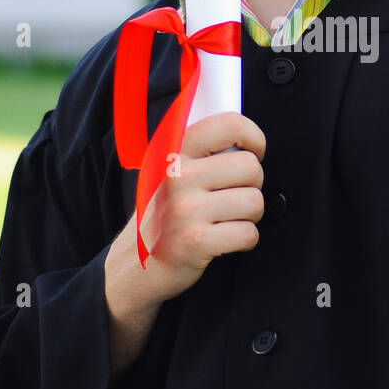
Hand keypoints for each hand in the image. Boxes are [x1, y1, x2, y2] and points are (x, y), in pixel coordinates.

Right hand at [104, 111, 265, 375]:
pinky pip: (249, 233)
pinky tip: (224, 239)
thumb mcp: (169, 170)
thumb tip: (248, 142)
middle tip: (233, 197)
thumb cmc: (162, 214)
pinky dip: (245, 240)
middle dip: (252, 185)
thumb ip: (202, 152)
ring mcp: (185, 209)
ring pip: (255, 202)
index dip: (253, 138)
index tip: (254, 153)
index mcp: (174, 150)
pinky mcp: (196, 241)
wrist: (134, 265)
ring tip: (227, 219)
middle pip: (251, 167)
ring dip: (249, 215)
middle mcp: (178, 175)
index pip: (229, 124)